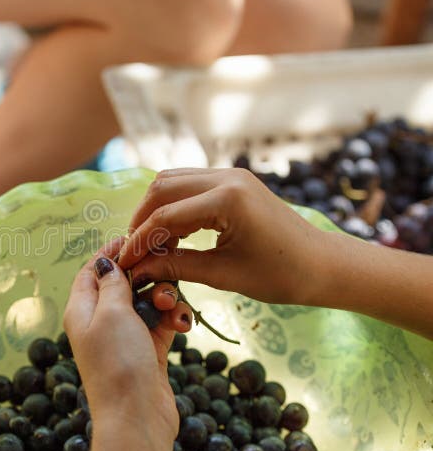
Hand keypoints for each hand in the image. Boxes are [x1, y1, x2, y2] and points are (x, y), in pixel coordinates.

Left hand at [63, 237, 190, 439]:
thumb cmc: (117, 363)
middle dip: (146, 275)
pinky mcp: (147, 351)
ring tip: (169, 305)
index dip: (110, 253)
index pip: (91, 271)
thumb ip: (112, 284)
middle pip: (123, 284)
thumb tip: (106, 263)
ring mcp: (125, 338)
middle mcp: (100, 322)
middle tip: (162, 271)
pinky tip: (181, 323)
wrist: (136, 417)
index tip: (134, 239)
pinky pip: (162, 323)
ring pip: (147, 302)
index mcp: (81, 310)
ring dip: (163, 297)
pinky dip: (172, 319)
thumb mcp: (111, 313)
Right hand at [116, 168, 330, 304]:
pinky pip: (189, 184)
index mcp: (227, 199)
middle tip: (132, 251)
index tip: (125, 264)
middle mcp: (227, 177)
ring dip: (154, 209)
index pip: (165, 216)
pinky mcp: (233, 181)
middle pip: (161, 188)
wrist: (324, 265)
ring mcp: (231, 175)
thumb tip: (138, 270)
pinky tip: (171, 233)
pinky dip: (172, 205)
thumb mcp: (224, 275)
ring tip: (149, 243)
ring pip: (172, 180)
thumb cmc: (282, 275)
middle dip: (141, 220)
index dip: (139, 241)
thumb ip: (176, 267)